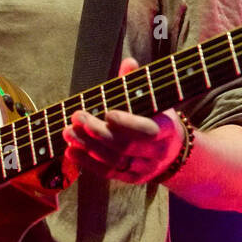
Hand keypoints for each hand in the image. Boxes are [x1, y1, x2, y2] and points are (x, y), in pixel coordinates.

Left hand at [61, 57, 185, 184]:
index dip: (128, 124)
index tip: (107, 113)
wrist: (174, 152)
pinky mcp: (131, 179)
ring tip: (68, 132)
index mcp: (167, 130)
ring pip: (114, 161)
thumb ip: (137, 82)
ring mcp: (145, 168)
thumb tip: (129, 62)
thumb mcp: (154, 100)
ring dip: (88, 147)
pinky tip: (71, 151)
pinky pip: (108, 173)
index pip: (149, 130)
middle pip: (126, 146)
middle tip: (77, 117)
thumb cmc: (157, 117)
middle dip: (98, 132)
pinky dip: (88, 163)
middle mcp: (157, 153)